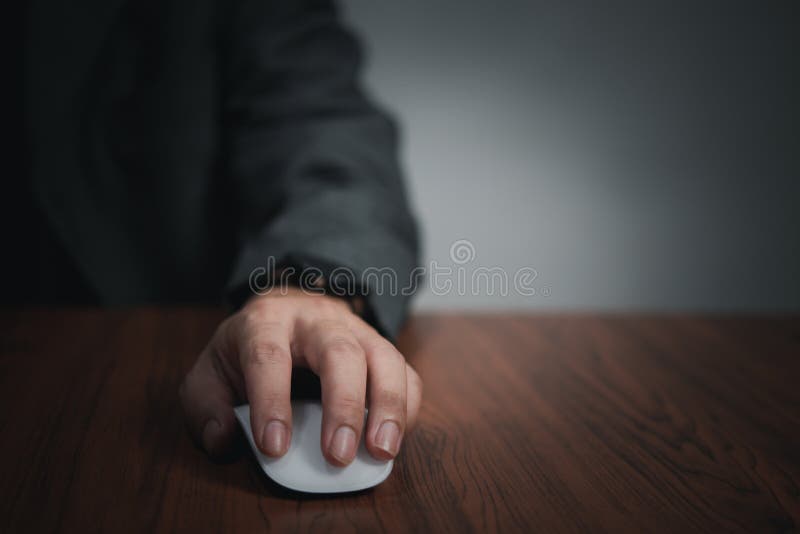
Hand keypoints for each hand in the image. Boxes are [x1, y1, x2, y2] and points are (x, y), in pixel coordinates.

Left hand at [179, 287, 422, 465]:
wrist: (287, 309)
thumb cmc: (247, 350)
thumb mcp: (209, 373)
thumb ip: (205, 408)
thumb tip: (226, 440)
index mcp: (265, 322)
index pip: (269, 356)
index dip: (272, 402)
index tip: (274, 447)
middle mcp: (316, 320)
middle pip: (339, 352)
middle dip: (343, 405)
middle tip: (337, 455)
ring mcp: (355, 330)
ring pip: (384, 356)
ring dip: (388, 406)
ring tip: (381, 450)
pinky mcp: (380, 347)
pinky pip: (405, 372)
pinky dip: (406, 406)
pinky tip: (395, 437)